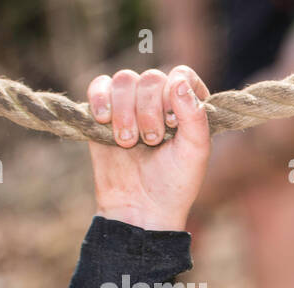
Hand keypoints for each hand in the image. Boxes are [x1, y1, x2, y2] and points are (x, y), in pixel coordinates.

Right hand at [86, 65, 211, 230]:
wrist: (139, 208)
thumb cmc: (174, 184)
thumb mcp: (195, 153)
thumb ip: (194, 116)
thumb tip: (177, 81)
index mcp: (187, 108)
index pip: (182, 74)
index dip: (175, 92)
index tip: (173, 122)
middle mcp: (160, 102)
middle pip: (151, 78)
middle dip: (149, 110)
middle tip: (151, 141)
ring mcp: (131, 105)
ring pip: (124, 80)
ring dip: (125, 111)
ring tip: (127, 141)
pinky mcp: (104, 112)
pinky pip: (98, 85)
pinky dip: (100, 98)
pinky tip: (104, 120)